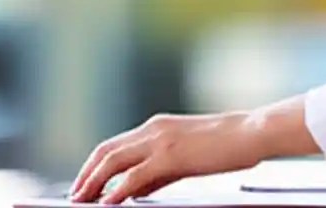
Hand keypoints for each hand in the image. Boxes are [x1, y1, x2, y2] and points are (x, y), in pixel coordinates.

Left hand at [68, 112, 265, 203]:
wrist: (251, 132)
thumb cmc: (226, 144)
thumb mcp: (187, 156)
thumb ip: (158, 172)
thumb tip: (134, 190)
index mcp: (157, 126)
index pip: (114, 145)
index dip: (94, 165)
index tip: (83, 183)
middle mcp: (153, 129)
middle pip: (105, 151)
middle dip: (86, 175)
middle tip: (74, 196)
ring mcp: (160, 141)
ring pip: (112, 161)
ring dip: (93, 182)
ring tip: (81, 201)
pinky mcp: (170, 156)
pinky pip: (134, 176)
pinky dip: (116, 190)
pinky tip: (107, 202)